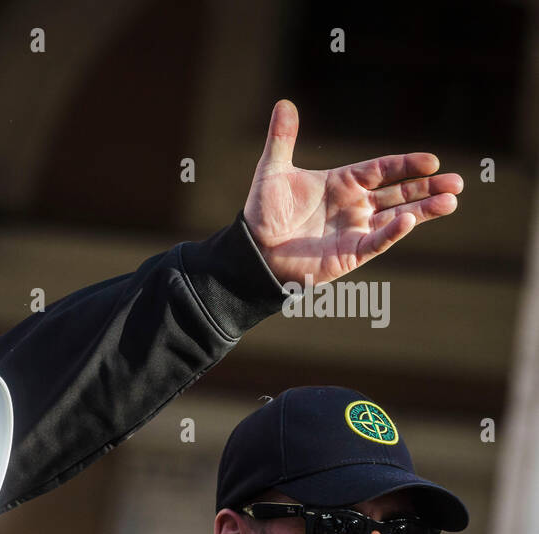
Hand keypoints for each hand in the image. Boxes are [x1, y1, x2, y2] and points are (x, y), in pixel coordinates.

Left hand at [243, 99, 461, 285]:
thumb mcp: (273, 171)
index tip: (431, 160)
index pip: (383, 170)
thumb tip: (283, 103)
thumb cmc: (263, 212)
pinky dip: (393, 232)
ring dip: (424, 210)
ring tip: (451, 201)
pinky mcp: (350, 253)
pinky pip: (377, 241)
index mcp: (343, 183)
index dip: (406, 165)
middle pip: (400, 193)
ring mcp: (355, 229)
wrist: (252, 250)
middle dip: (427, 188)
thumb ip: (282, 139)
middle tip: (457, 182)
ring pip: (398, 218)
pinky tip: (409, 220)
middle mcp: (355, 205)